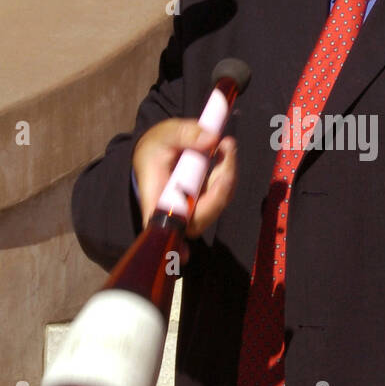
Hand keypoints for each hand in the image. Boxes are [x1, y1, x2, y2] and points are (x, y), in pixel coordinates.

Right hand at [132, 119, 237, 256]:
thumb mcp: (165, 134)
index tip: (183, 251)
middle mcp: (175, 212)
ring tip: (225, 144)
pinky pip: (223, 194)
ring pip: (217, 204)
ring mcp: (193, 210)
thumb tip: (212, 140)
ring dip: (228, 173)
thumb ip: (185, 134)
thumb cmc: (156, 148)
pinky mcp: (206, 202)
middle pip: (201, 217)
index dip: (175, 243)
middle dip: (220, 185)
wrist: (158, 149)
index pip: (166, 226)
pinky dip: (228, 172)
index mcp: (156, 199)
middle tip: (225, 148)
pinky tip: (225, 151)